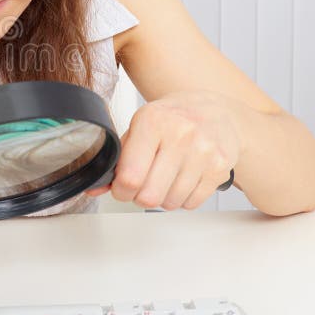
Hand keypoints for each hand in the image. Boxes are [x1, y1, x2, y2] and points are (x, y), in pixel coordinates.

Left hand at [86, 90, 241, 210]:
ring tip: (164, 178)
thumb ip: (117, 158)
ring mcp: (204, 152)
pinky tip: (182, 179)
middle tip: (141, 185)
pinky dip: (182, 198)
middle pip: (149, 195)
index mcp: (153, 122)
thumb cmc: (172, 118)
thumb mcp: (139, 127)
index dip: (120, 190)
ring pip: (170, 202)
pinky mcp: (220, 168)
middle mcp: (181, 135)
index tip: (121, 188)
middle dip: (139, 197)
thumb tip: (95, 188)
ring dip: (162, 198)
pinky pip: (191, 203)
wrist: (214, 110)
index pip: (130, 175)